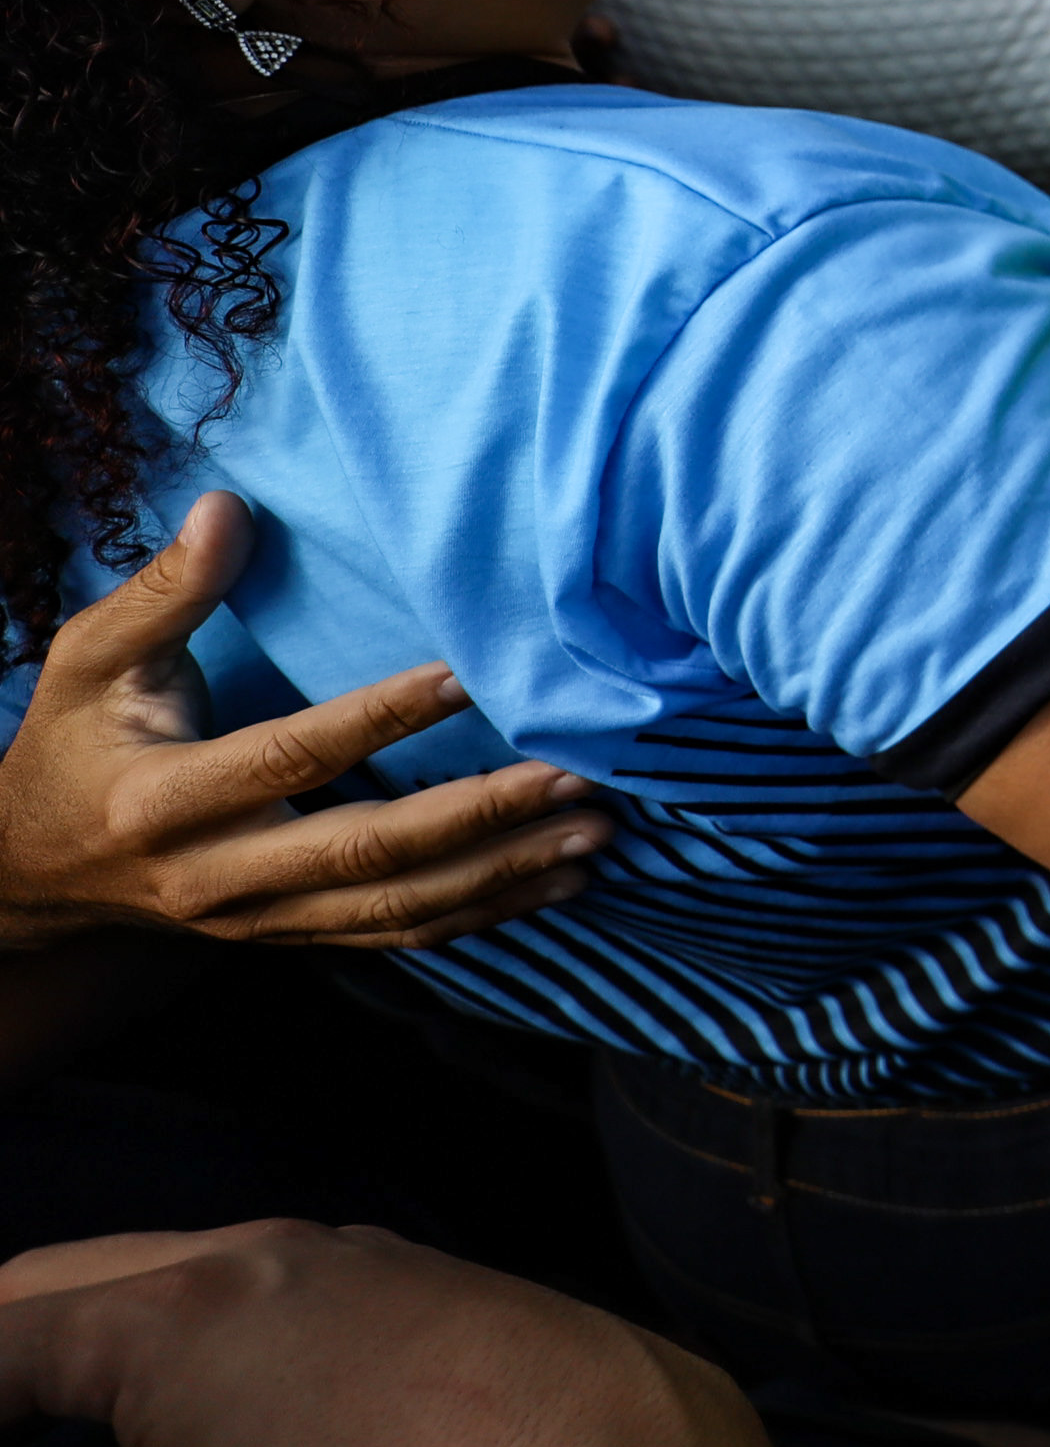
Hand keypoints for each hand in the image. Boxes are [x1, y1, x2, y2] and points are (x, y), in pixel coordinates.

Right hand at [0, 495, 606, 955]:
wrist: (30, 876)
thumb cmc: (73, 744)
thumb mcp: (90, 660)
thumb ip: (163, 589)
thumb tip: (227, 507)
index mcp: (167, 800)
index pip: (297, 756)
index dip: (386, 717)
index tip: (474, 672)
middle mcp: (218, 876)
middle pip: (368, 853)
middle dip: (481, 818)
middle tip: (577, 775)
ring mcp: (258, 920)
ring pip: (397, 910)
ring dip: (505, 874)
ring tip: (597, 832)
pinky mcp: (290, 938)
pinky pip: (398, 936)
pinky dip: (485, 913)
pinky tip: (561, 882)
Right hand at [0, 1222, 846, 1446]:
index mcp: (160, 1307)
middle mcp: (243, 1252)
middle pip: (57, 1289)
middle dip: (5, 1358)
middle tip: (4, 1426)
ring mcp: (333, 1259)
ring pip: (158, 1284)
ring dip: (88, 1347)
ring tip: (57, 1431)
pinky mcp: (405, 1290)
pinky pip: (253, 1295)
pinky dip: (187, 1346)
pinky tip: (195, 1416)